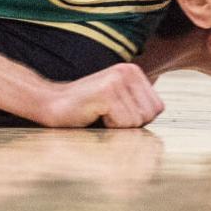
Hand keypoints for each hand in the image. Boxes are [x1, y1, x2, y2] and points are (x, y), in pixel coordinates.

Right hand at [38, 63, 164, 128]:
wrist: (51, 103)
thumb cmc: (87, 109)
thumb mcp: (120, 103)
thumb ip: (140, 108)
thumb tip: (160, 139)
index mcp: (134, 71)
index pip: (157, 108)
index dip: (138, 120)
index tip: (117, 114)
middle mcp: (128, 71)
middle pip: (149, 115)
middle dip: (130, 124)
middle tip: (107, 115)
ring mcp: (117, 80)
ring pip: (137, 121)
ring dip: (118, 126)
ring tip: (100, 114)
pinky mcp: (107, 92)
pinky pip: (123, 123)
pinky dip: (109, 127)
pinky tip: (94, 114)